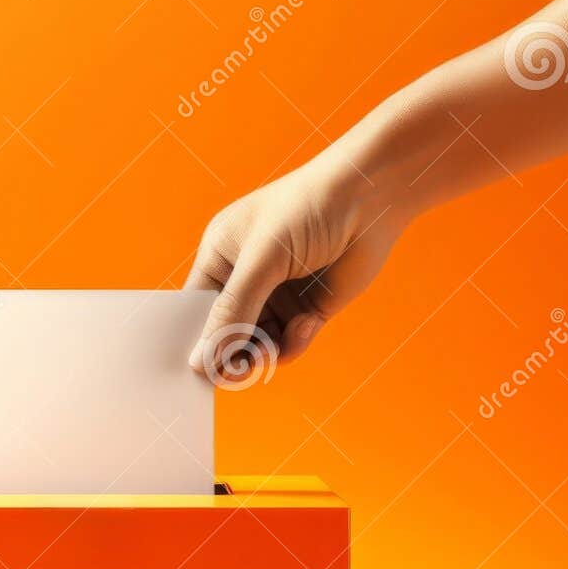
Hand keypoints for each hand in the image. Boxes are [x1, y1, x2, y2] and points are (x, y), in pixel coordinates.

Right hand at [185, 152, 405, 383]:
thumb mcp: (262, 259)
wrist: (371, 197)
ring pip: (257, 345)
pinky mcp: (308, 309)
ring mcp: (277, 295)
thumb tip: (199, 362)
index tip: (198, 371)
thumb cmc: (307, 209)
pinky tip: (307, 324)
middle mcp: (245, 278)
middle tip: (240, 369)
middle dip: (231, 353)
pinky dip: (294, 344)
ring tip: (272, 350)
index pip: (196, 309)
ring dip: (264, 353)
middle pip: (224, 333)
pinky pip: (289, 343)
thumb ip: (232, 310)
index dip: (195, 340)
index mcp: (221, 257)